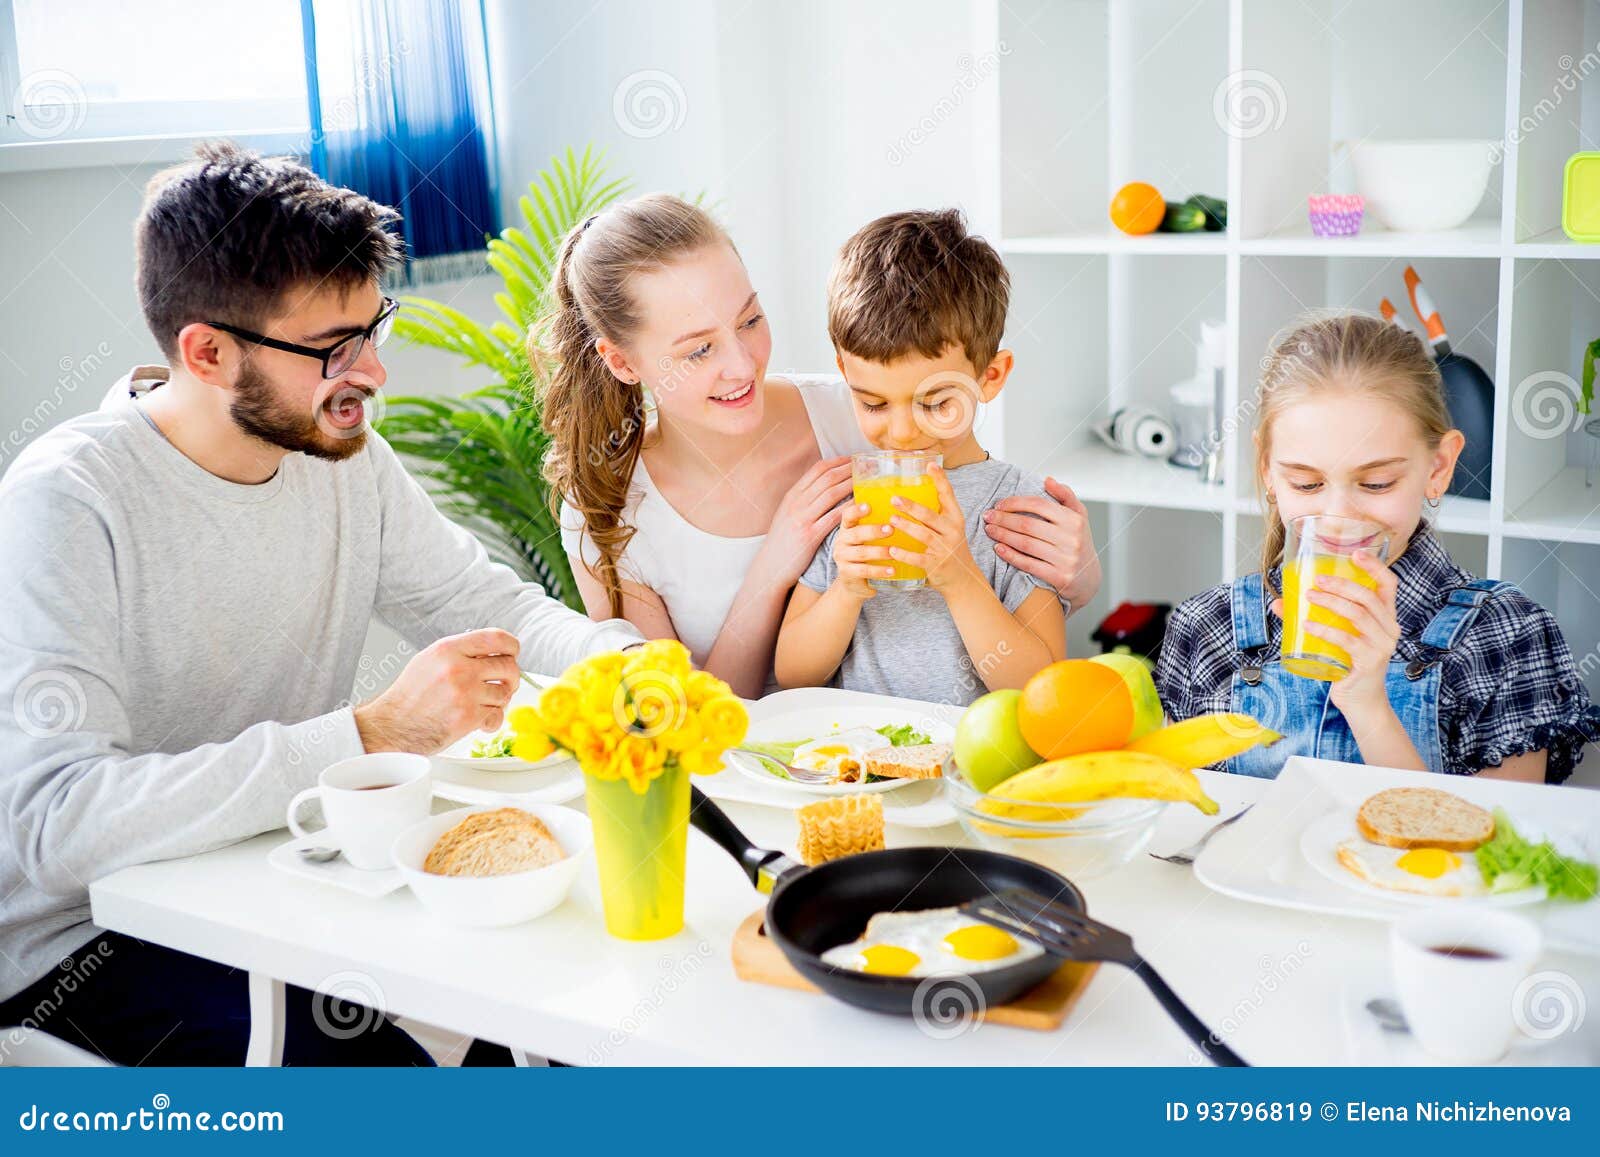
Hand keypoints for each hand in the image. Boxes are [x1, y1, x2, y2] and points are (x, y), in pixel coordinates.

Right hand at [354, 628, 522, 753]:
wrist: (393, 726)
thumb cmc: (410, 696)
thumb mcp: (430, 660)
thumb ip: (461, 652)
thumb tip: (494, 652)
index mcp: (448, 649)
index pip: (496, 638)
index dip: (511, 646)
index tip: (513, 653)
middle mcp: (458, 668)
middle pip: (508, 666)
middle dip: (511, 676)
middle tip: (504, 683)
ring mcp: (465, 693)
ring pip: (505, 693)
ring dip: (499, 700)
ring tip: (483, 703)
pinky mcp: (469, 717)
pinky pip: (497, 715)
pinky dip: (492, 719)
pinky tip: (480, 719)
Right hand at [755, 456, 854, 585]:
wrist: (770, 566)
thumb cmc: (782, 542)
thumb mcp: (787, 515)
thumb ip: (802, 500)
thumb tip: (822, 487)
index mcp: (792, 495)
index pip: (817, 469)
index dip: (837, 461)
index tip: (852, 459)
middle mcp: (796, 503)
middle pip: (827, 478)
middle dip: (848, 469)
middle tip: (865, 466)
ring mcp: (802, 518)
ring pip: (831, 494)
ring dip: (851, 485)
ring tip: (867, 482)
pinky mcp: (810, 535)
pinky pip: (834, 517)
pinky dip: (849, 508)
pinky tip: (863, 506)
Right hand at [831, 499, 894, 601]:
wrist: (853, 581)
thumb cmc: (865, 552)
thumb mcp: (866, 538)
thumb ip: (876, 525)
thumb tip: (901, 508)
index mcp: (847, 528)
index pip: (847, 516)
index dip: (857, 511)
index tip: (869, 506)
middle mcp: (841, 541)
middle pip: (856, 534)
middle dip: (873, 531)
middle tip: (890, 529)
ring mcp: (842, 557)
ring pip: (861, 553)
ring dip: (879, 552)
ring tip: (894, 552)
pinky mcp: (847, 573)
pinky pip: (864, 571)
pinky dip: (879, 571)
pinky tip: (892, 570)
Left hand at [884, 463, 981, 594]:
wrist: (962, 578)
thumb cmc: (949, 548)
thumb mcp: (948, 528)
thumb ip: (935, 513)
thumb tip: (909, 493)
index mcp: (955, 518)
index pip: (948, 495)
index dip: (940, 479)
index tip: (930, 464)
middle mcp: (952, 531)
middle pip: (931, 515)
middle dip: (912, 506)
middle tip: (894, 499)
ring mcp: (945, 548)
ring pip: (924, 535)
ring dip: (906, 527)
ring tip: (891, 520)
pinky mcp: (936, 565)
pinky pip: (919, 558)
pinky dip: (905, 554)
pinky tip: (892, 550)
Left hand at [982, 477, 1100, 610]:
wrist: (1088, 577)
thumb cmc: (1078, 541)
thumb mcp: (1079, 515)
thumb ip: (1065, 495)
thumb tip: (1048, 480)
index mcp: (1074, 520)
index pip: (1039, 505)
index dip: (1016, 503)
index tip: (999, 504)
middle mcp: (1071, 539)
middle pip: (1028, 525)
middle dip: (1004, 519)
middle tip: (987, 517)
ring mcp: (1065, 559)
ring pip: (1026, 544)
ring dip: (1003, 536)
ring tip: (989, 530)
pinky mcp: (1059, 577)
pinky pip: (1029, 564)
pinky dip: (1011, 556)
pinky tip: (998, 548)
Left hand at [1270, 550, 1400, 712]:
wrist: (1361, 701)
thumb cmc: (1348, 664)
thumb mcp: (1336, 637)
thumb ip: (1313, 617)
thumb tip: (1279, 603)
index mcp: (1385, 618)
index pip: (1388, 585)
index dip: (1375, 567)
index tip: (1355, 553)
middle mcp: (1389, 629)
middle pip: (1368, 596)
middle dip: (1341, 584)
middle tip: (1317, 580)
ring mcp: (1382, 646)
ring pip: (1358, 614)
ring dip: (1331, 602)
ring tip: (1309, 597)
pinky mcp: (1369, 662)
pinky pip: (1347, 641)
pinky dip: (1325, 630)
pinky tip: (1308, 624)